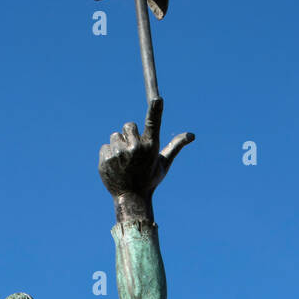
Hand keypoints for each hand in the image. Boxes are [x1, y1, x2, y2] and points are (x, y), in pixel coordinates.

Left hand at [98, 98, 193, 219]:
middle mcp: (135, 148)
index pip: (154, 123)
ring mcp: (119, 154)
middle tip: (133, 152)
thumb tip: (192, 135)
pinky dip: (109, 154)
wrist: (131, 198)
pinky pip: (105, 146)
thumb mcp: (164, 163)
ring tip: (124, 161)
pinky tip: (115, 166)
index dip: (155, 110)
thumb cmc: (149, 179)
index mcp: (151, 147)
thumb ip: (176, 146)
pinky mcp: (105, 159)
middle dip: (130, 135)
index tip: (158, 99)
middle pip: (128, 125)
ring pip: (115, 135)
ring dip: (119, 145)